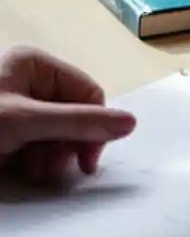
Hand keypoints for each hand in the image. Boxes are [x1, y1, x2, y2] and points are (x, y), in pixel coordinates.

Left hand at [0, 46, 136, 182]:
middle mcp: (32, 83)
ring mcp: (22, 108)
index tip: (85, 158)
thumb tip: (130, 123)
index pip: (89, 94)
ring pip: (61, 135)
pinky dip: (38, 161)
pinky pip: (42, 146)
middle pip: (76, 118)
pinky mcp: (12, 132)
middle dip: (68, 146)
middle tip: (53, 166)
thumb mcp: (25, 120)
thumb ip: (77, 122)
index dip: (93, 127)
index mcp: (37, 66)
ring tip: (35, 170)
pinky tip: (25, 169)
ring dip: (53, 158)